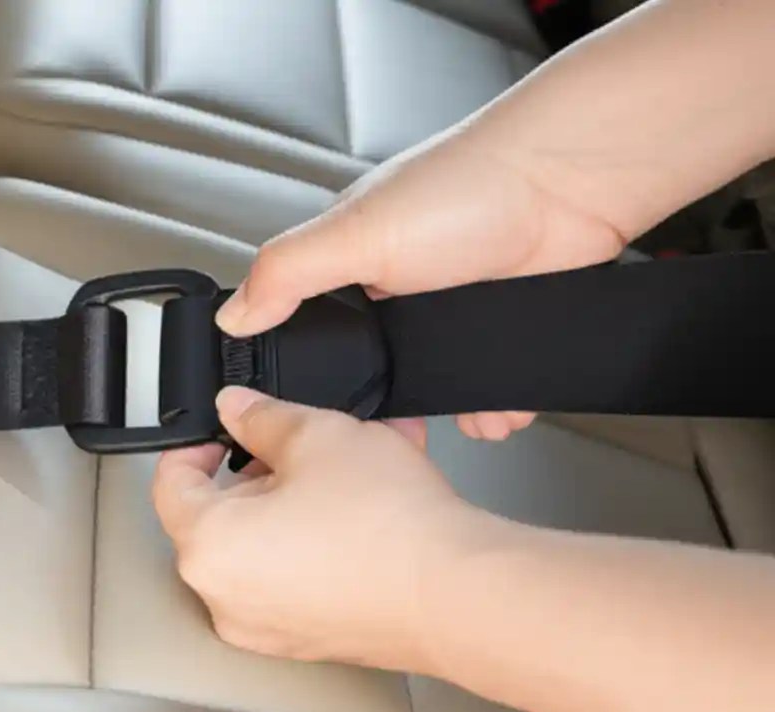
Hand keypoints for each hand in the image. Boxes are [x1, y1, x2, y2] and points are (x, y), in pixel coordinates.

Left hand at [153, 386, 496, 671]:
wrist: (459, 593)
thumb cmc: (388, 527)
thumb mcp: (317, 435)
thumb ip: (262, 416)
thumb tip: (238, 408)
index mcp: (208, 547)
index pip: (170, 483)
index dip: (196, 443)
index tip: (224, 430)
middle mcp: (228, 598)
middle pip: (223, 514)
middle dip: (266, 468)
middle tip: (305, 443)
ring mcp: (270, 624)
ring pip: (270, 541)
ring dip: (305, 495)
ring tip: (355, 462)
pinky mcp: (313, 636)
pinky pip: (303, 571)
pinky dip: (325, 533)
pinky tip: (370, 501)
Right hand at [216, 129, 627, 439]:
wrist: (571, 183)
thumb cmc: (466, 185)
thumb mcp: (355, 230)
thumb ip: (288, 272)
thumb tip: (232, 317)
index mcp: (352, 260)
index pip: (313, 329)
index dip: (311, 373)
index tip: (313, 415)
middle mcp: (400, 286)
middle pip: (375, 368)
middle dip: (383, 407)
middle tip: (386, 435)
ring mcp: (452, 310)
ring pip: (433, 383)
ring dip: (442, 412)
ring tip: (445, 428)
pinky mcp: (501, 327)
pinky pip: (487, 387)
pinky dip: (490, 407)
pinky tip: (491, 411)